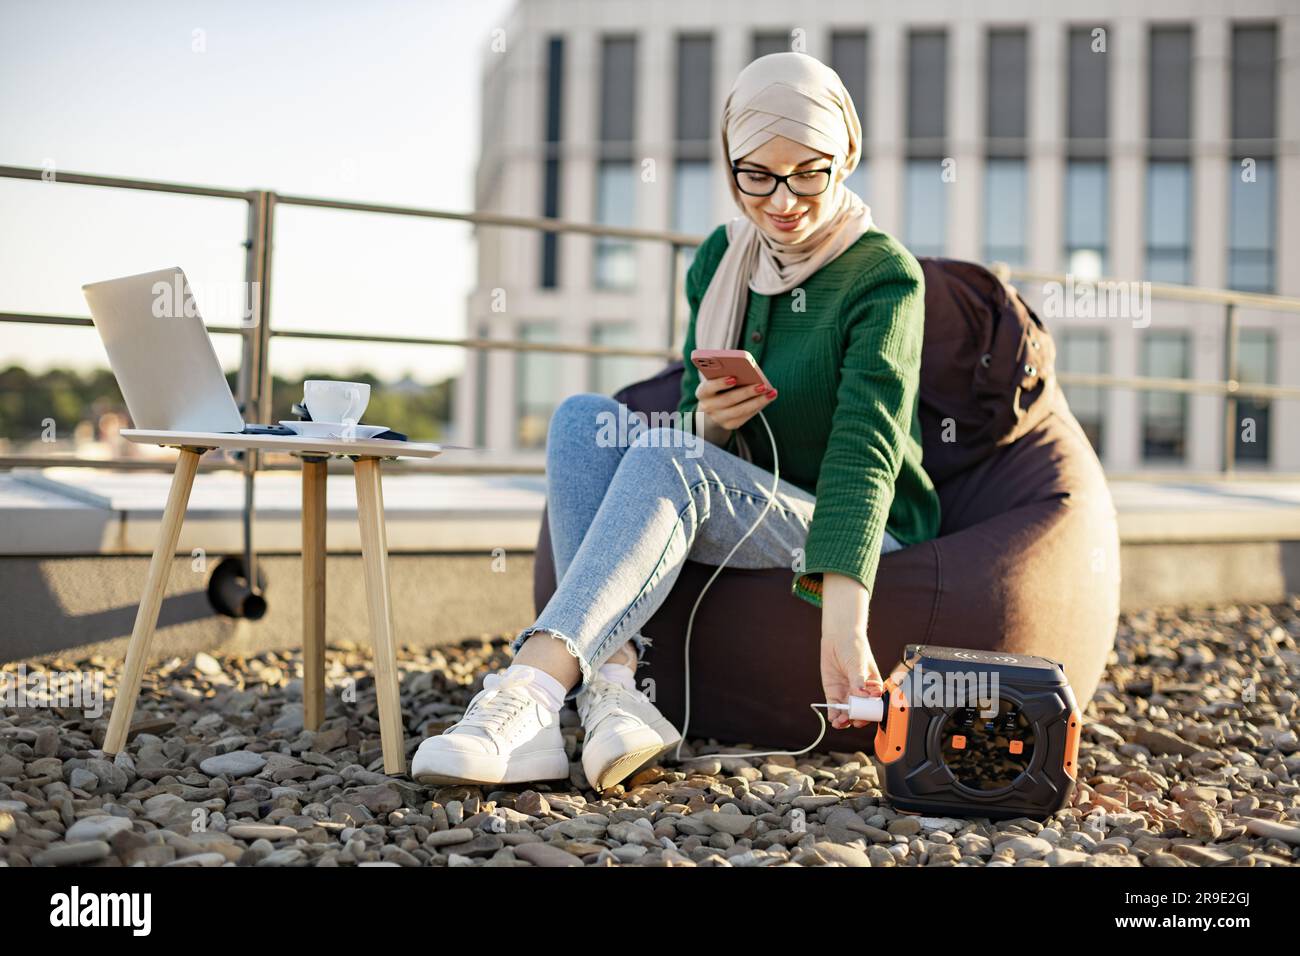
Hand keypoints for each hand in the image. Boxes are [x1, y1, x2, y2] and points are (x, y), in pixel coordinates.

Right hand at [695, 373, 776, 431]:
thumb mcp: (717, 379)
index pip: (708, 387)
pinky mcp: (729, 425)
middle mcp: (707, 407)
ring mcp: (718, 418)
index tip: (733, 378)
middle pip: (728, 399)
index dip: (720, 383)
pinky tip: (768, 399)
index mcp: (702, 392)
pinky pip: (745, 417)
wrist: (713, 407)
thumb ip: (727, 374)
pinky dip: (758, 407)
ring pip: (740, 410)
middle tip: (762, 385)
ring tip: (771, 393)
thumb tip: (749, 371)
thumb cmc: (719, 387)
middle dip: (746, 392)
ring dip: (757, 401)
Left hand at [818, 572, 884, 729]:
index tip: (865, 715)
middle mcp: (861, 693)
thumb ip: (858, 680)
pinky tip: (833, 719)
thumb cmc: (854, 646)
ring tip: (840, 722)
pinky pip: (835, 708)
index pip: (875, 705)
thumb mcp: (858, 663)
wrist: (837, 637)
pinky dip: (834, 715)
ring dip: (845, 720)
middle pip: (861, 712)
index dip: (871, 713)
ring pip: (848, 713)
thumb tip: (862, 695)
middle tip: (851, 719)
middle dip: (857, 718)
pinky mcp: (834, 693)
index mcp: (873, 687)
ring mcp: (848, 694)